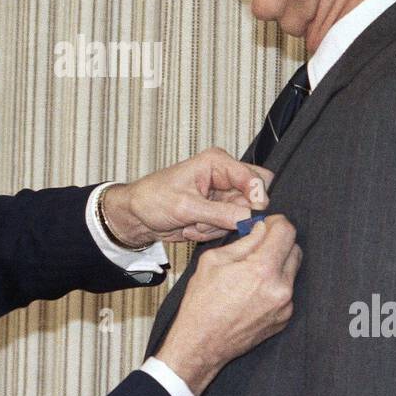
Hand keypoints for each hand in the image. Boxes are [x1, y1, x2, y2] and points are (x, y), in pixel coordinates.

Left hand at [101, 147, 271, 245]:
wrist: (137, 216)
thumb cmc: (152, 199)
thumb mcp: (186, 207)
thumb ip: (220, 213)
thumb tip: (249, 218)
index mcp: (217, 163)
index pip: (255, 177)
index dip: (258, 198)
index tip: (249, 217)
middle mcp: (223, 176)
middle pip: (254, 197)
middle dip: (236, 215)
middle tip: (214, 221)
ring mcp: (222, 196)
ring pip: (242, 216)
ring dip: (218, 226)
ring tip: (193, 223)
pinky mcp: (218, 212)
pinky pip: (230, 227)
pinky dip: (212, 232)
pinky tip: (192, 227)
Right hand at [155, 215, 300, 395]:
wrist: (202, 344)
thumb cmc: (202, 303)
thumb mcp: (213, 260)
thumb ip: (244, 241)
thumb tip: (260, 228)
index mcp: (262, 270)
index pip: (286, 231)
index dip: (276, 223)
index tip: (266, 225)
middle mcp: (280, 288)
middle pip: (295, 249)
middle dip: (278, 242)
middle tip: (258, 245)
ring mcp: (285, 306)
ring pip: (292, 271)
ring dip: (278, 264)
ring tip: (252, 271)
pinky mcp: (284, 318)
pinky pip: (287, 291)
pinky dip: (275, 285)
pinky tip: (253, 291)